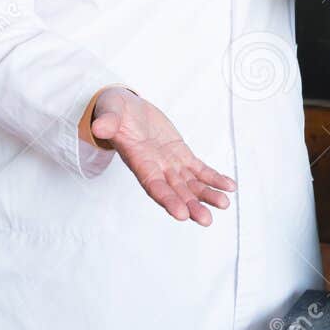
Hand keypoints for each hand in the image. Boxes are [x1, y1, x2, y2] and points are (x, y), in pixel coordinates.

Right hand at [90, 87, 235, 225]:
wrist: (127, 109)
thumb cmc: (114, 113)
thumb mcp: (109, 113)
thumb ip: (107, 122)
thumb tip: (99, 127)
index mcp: (138, 161)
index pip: (153, 185)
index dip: (167, 199)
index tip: (181, 214)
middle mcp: (156, 168)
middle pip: (176, 191)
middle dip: (191, 205)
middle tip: (206, 219)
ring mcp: (170, 163)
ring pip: (191, 183)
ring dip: (207, 194)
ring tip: (224, 204)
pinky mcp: (181, 154)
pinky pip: (199, 169)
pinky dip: (214, 178)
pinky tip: (229, 186)